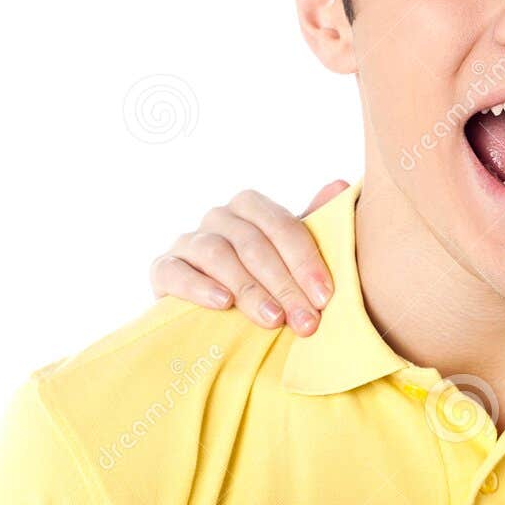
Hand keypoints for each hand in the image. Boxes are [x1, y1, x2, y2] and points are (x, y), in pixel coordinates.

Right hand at [149, 180, 347, 333]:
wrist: (214, 315)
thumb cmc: (263, 281)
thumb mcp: (291, 256)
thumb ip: (315, 224)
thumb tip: (342, 185)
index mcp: (251, 208)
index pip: (281, 225)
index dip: (305, 260)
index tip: (325, 296)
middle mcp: (218, 218)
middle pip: (253, 244)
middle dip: (283, 284)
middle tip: (305, 320)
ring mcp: (188, 241)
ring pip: (217, 255)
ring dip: (249, 289)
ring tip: (272, 318)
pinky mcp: (163, 268)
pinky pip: (176, 271)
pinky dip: (200, 287)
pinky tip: (222, 304)